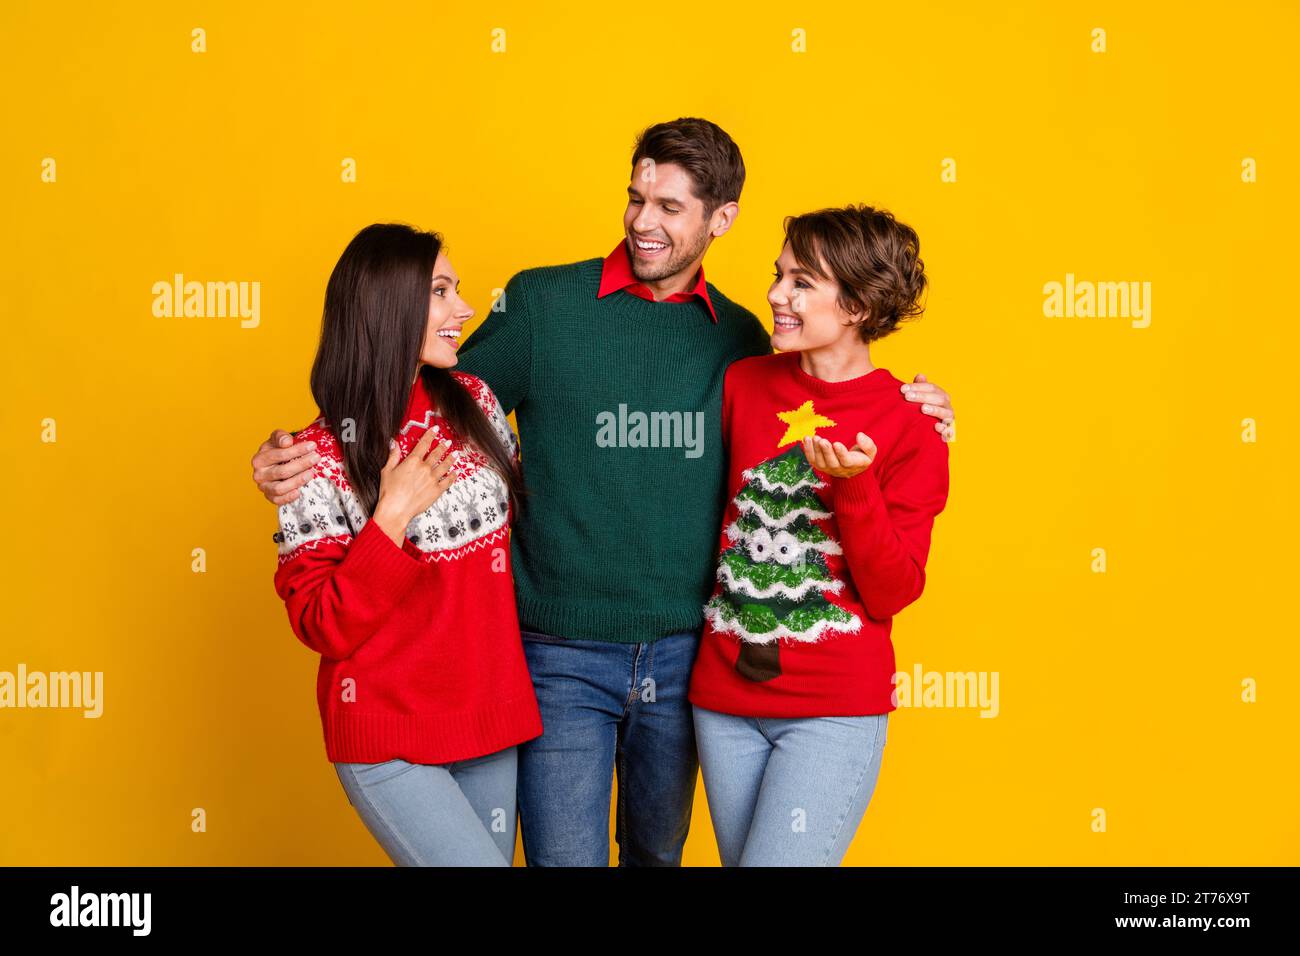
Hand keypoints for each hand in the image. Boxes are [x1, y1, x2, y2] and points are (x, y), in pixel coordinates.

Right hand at [253, 429, 319, 504]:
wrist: (276, 462)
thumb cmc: (277, 449)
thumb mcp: (278, 438)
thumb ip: (281, 436)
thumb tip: (287, 442)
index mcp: (259, 459)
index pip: (279, 455)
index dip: (297, 450)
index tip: (312, 446)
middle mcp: (259, 474)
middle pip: (282, 472)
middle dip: (301, 464)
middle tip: (316, 458)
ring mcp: (264, 487)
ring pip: (280, 488)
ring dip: (297, 481)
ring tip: (311, 473)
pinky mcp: (269, 497)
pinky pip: (278, 500)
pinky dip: (288, 497)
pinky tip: (299, 491)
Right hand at [373, 429, 456, 545]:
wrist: (396, 510)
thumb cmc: (389, 492)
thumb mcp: (387, 471)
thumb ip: (393, 456)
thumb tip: (393, 443)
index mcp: (412, 461)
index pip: (423, 444)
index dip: (430, 435)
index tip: (435, 430)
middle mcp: (424, 468)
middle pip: (437, 454)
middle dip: (443, 446)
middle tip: (448, 442)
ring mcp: (432, 479)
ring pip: (445, 465)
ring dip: (451, 459)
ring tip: (455, 454)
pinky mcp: (436, 491)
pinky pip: (447, 481)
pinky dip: (452, 476)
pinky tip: (455, 472)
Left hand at [802, 432, 876, 478]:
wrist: (851, 469)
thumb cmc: (861, 457)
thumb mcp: (870, 452)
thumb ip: (868, 445)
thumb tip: (860, 435)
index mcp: (853, 465)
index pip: (846, 461)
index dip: (841, 453)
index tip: (836, 444)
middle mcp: (839, 469)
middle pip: (831, 463)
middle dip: (826, 451)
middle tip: (822, 440)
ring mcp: (828, 468)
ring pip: (820, 462)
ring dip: (815, 450)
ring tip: (814, 438)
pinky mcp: (820, 465)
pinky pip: (812, 460)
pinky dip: (807, 450)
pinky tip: (806, 439)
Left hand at [900, 373, 954, 441]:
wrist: (925, 432)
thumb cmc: (922, 412)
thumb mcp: (919, 399)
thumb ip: (920, 387)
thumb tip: (920, 375)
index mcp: (941, 396)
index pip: (932, 388)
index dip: (918, 387)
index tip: (903, 389)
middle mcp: (947, 406)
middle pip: (938, 398)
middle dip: (923, 396)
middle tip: (907, 396)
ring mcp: (949, 420)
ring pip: (946, 413)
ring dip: (935, 410)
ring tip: (923, 408)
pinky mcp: (948, 433)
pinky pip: (949, 431)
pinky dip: (944, 429)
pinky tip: (935, 426)